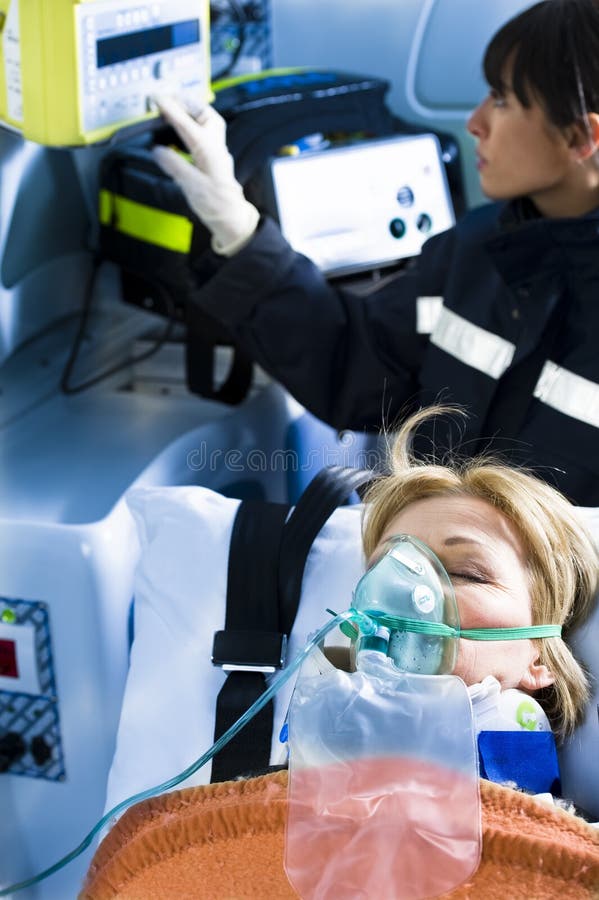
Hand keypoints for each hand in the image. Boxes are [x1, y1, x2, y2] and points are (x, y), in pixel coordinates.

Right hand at [152, 96, 259, 256]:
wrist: (231, 220)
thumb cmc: (216, 206)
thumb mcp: (192, 186)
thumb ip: (174, 166)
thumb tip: (158, 151)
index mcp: (209, 151)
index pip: (187, 124)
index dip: (171, 109)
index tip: (158, 99)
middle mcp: (215, 148)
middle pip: (206, 115)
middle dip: (188, 103)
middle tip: (170, 99)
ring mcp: (217, 154)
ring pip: (208, 124)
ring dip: (192, 114)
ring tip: (174, 111)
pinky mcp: (215, 162)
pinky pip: (204, 136)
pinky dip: (192, 128)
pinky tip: (181, 133)